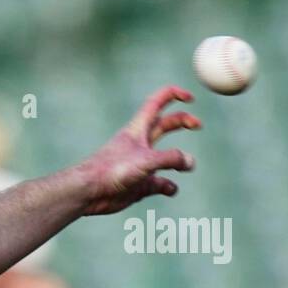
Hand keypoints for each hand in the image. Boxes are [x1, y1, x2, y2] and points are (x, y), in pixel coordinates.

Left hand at [74, 85, 200, 215]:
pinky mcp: (139, 184)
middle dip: (183, 121)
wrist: (88, 192)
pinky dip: (169, 186)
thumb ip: (171, 158)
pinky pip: (160, 184)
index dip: (174, 95)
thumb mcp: (146, 160)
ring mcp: (140, 165)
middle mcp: (140, 145)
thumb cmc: (111, 171)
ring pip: (165, 157)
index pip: (157, 102)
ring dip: (178, 160)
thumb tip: (190, 162)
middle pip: (165, 125)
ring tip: (186, 166)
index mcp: (139, 130)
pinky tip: (170, 189)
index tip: (191, 98)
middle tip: (199, 125)